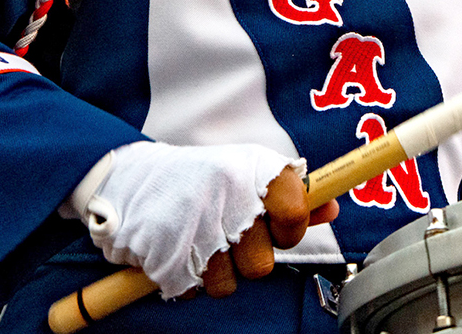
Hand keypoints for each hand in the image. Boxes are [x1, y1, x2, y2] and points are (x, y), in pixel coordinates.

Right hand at [76, 141, 332, 298]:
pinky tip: (182, 250)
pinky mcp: (167, 258)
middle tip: (231, 234)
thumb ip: (293, 194)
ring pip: (229, 283)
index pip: (296, 215)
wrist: (130, 179)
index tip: (277, 227)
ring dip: (218, 271)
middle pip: (262, 263)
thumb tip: (331, 207)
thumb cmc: (202, 177)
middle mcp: (228, 198)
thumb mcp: (248, 172)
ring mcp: (196, 229)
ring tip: (203, 241)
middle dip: (248, 257)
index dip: (290, 230)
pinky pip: (196, 290)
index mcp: (251, 171)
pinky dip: (190, 277)